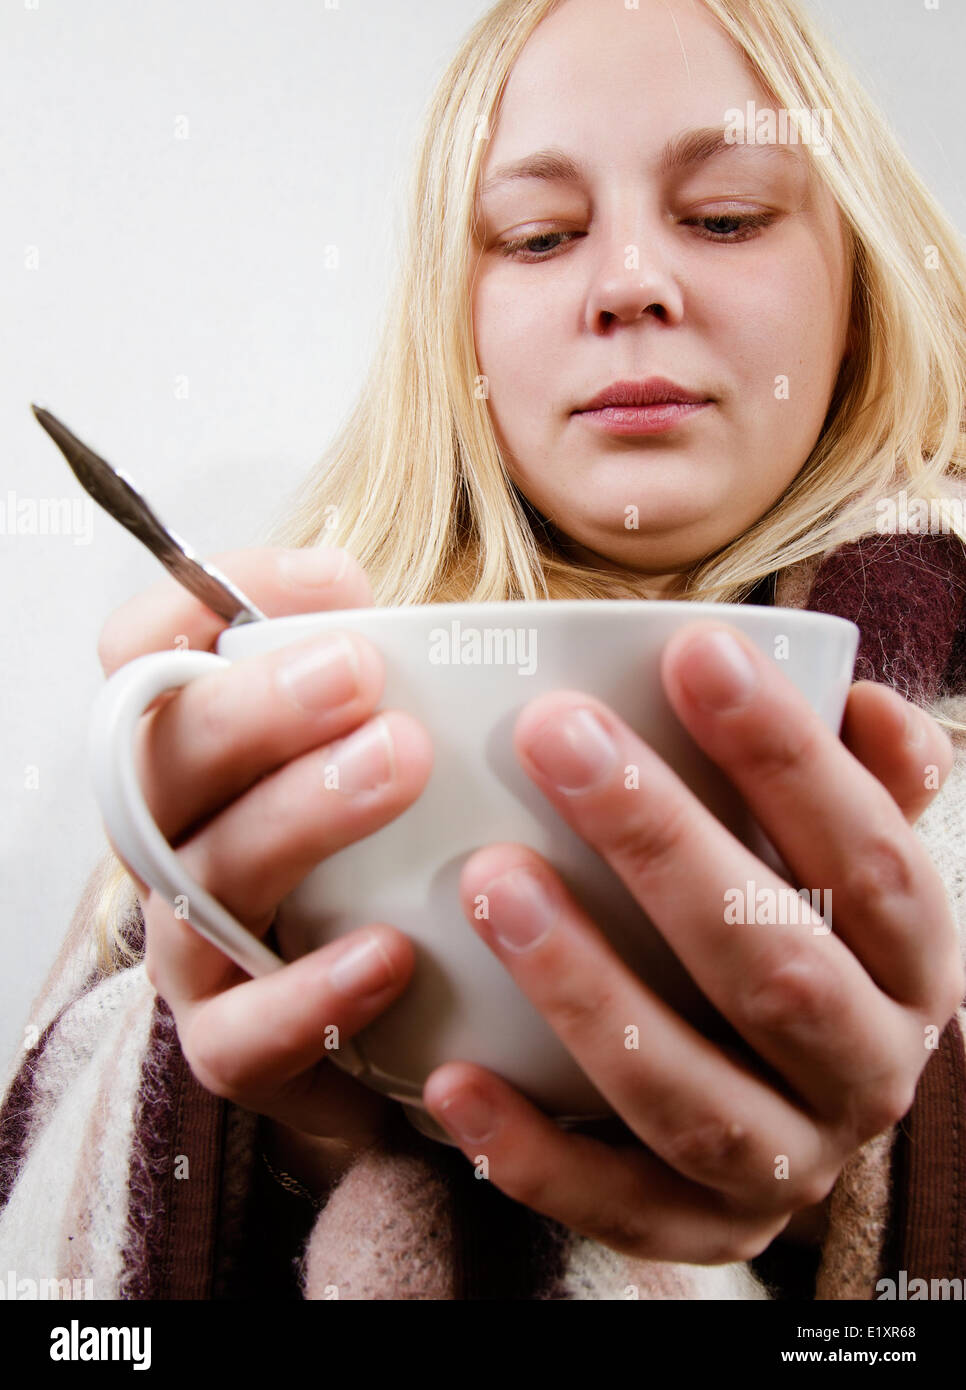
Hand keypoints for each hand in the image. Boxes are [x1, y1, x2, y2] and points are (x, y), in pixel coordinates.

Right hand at [97, 547, 433, 1161]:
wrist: (385, 1010)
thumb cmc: (374, 850)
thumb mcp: (369, 739)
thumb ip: (356, 660)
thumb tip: (345, 589)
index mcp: (191, 753)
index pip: (140, 657)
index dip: (198, 605)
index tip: (328, 585)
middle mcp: (168, 843)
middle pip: (160, 761)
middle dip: (254, 708)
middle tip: (358, 672)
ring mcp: (188, 948)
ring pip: (201, 884)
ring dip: (295, 818)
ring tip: (399, 765)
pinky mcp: (232, 1048)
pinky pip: (243, 1035)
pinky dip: (313, 992)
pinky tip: (391, 952)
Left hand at [422, 620, 963, 1264]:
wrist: (801, 1101)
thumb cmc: (803, 932)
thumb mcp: (850, 858)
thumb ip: (860, 779)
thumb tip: (855, 695)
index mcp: (915, 965)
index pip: (868, 855)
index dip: (788, 755)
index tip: (693, 649)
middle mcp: (868, 1071)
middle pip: (772, 966)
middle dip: (662, 844)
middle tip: (557, 736)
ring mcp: (788, 1164)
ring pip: (689, 1093)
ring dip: (587, 988)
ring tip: (490, 882)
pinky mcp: (705, 1232)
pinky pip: (617, 1207)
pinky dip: (534, 1154)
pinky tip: (453, 1079)